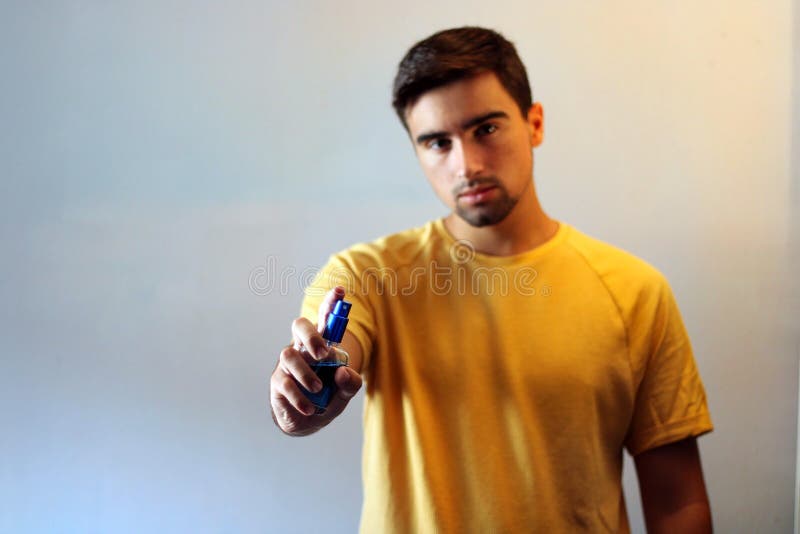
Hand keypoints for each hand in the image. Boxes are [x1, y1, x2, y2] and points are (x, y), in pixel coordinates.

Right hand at [269, 286, 362, 435]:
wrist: (307, 422)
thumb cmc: (327, 397)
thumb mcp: (345, 392)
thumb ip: (350, 383)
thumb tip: (342, 372)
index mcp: (321, 344)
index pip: (325, 318)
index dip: (331, 303)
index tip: (341, 291)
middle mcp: (302, 349)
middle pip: (300, 325)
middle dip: (312, 336)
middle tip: (323, 355)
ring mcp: (287, 364)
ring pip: (289, 354)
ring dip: (306, 373)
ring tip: (318, 390)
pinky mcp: (278, 382)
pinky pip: (285, 383)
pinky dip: (300, 397)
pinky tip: (310, 408)